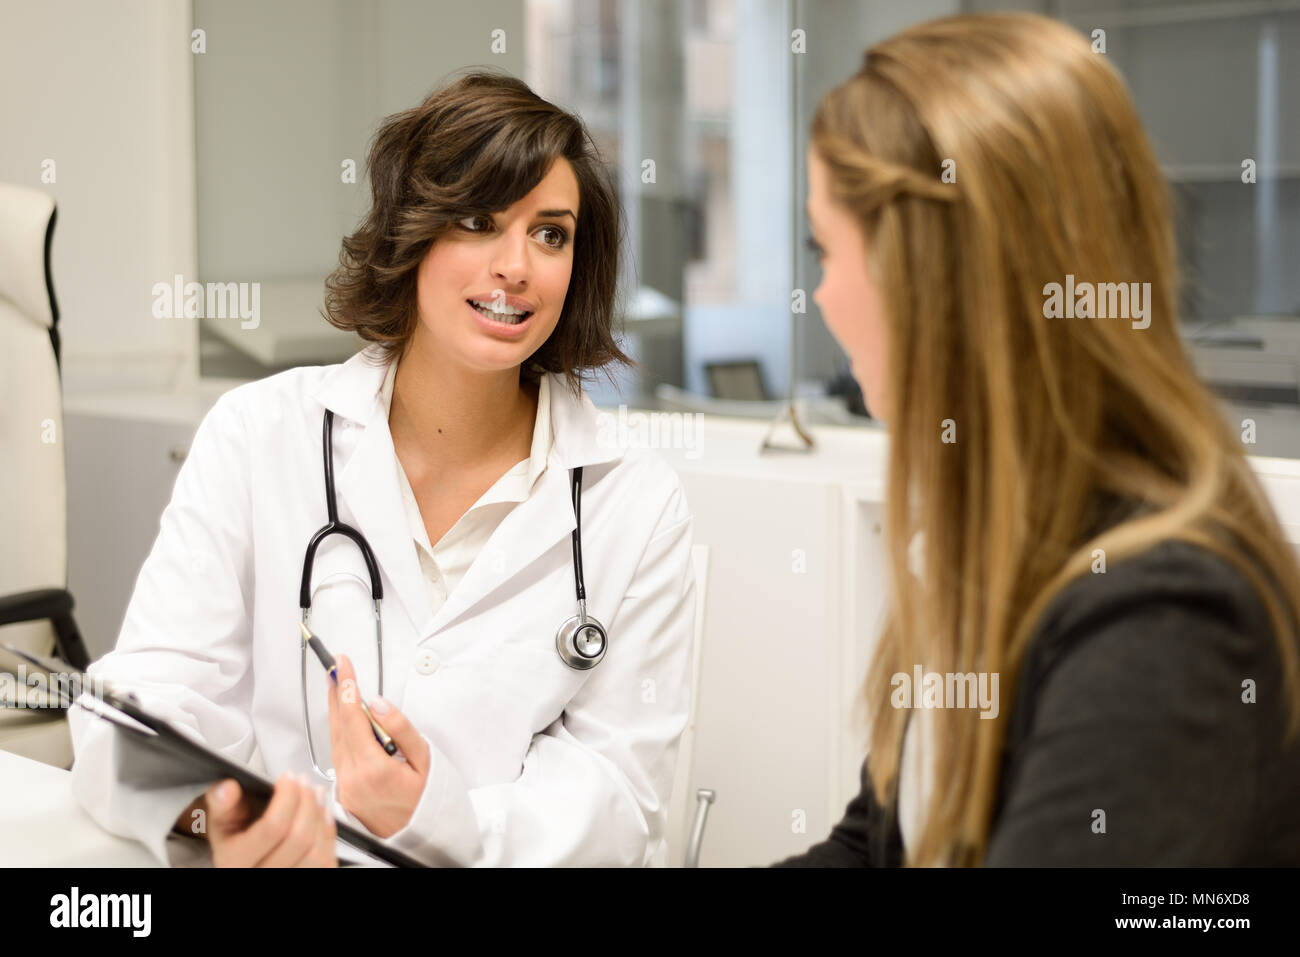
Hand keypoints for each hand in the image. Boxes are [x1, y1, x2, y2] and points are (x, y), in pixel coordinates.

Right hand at [202, 773, 338, 866]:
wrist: (242, 864)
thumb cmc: (233, 844)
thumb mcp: (220, 824)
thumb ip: (222, 804)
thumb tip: (228, 788)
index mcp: (236, 862)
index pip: (273, 827)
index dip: (287, 797)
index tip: (288, 778)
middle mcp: (262, 876)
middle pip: (299, 838)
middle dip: (306, 802)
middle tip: (304, 782)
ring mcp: (286, 880)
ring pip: (316, 852)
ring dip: (320, 816)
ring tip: (315, 794)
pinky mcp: (307, 879)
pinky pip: (326, 862)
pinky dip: (328, 834)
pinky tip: (323, 815)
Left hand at [328, 653, 429, 837]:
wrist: (420, 833)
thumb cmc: (426, 796)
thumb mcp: (424, 758)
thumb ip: (400, 728)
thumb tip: (378, 703)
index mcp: (375, 769)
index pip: (353, 718)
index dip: (345, 688)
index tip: (343, 667)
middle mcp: (354, 778)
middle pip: (338, 726)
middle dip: (336, 694)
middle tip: (335, 668)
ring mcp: (345, 787)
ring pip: (334, 740)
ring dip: (335, 711)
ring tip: (337, 686)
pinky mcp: (342, 791)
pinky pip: (338, 754)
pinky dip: (339, 732)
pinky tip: (344, 719)